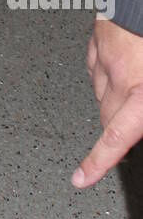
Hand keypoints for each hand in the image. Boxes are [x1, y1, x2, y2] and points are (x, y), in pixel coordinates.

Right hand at [72, 18, 142, 187]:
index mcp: (140, 91)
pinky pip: (95, 66)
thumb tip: (136, 118)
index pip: (116, 136)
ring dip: (115, 96)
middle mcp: (120, 77)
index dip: (97, 162)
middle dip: (118, 125)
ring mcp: (105, 57)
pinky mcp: (97, 40)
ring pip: (101, 91)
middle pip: (108, 116)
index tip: (81, 178)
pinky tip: (123, 61)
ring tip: (136, 82)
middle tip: (132, 121)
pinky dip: (106, 71)